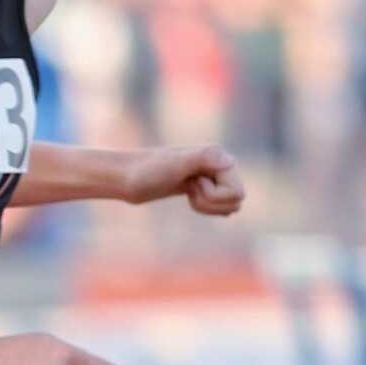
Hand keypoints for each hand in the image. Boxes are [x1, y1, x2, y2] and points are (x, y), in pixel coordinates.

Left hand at [130, 144, 245, 215]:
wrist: (127, 178)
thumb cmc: (148, 170)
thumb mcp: (174, 163)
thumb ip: (203, 158)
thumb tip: (231, 162)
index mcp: (219, 156)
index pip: (238, 194)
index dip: (214, 196)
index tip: (193, 183)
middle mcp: (220, 164)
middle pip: (236, 202)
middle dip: (211, 204)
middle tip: (190, 189)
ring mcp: (212, 177)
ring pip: (229, 207)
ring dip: (207, 207)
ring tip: (188, 193)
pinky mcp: (202, 188)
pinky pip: (219, 206)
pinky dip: (205, 208)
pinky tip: (189, 197)